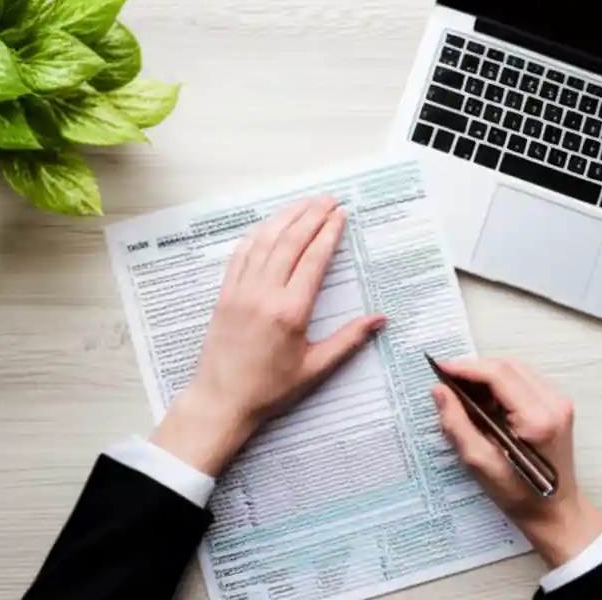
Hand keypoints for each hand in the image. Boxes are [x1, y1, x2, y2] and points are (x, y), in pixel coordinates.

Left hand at [151, 196, 385, 474]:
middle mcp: (264, 294)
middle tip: (329, 200)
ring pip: (265, 241)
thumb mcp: (316, 369)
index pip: (313, 259)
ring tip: (304, 203)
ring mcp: (241, 291)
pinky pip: (242, 254)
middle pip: (291, 242)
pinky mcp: (225, 294)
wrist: (221, 400)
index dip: (328, 233)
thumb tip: (380, 319)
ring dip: (286, 217)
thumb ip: (349, 340)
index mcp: (290, 311)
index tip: (340, 215)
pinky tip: (269, 225)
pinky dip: (258, 234)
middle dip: (311, 216)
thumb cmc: (269, 390)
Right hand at [432, 358, 601, 567]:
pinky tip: (484, 398)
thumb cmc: (520, 495)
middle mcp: (554, 405)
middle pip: (508, 367)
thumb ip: (457, 424)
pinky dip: (501, 384)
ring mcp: (559, 403)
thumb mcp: (480, 464)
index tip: (441, 369)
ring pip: (516, 370)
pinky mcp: (558, 406)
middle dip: (474, 369)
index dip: (466, 367)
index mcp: (537, 420)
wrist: (555, 511)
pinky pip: (524, 381)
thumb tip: (439, 391)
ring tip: (462, 389)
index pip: (498, 375)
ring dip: (487, 375)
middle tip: (447, 380)